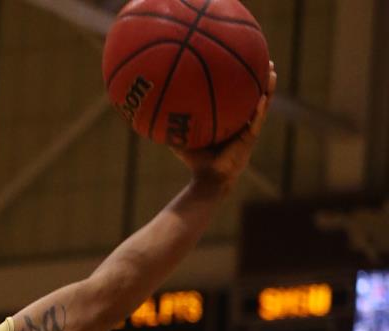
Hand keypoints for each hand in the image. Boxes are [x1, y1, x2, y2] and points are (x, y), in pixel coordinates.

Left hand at [175, 62, 275, 186]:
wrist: (207, 178)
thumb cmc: (195, 160)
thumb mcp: (182, 137)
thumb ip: (172, 122)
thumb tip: (152, 109)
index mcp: (231, 118)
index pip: (239, 94)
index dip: (244, 79)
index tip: (245, 59)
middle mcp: (242, 121)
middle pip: (255, 94)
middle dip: (261, 78)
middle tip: (264, 59)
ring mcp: (248, 129)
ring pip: (262, 105)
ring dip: (268, 89)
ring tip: (271, 73)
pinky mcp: (249, 139)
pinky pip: (256, 122)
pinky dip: (259, 110)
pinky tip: (263, 98)